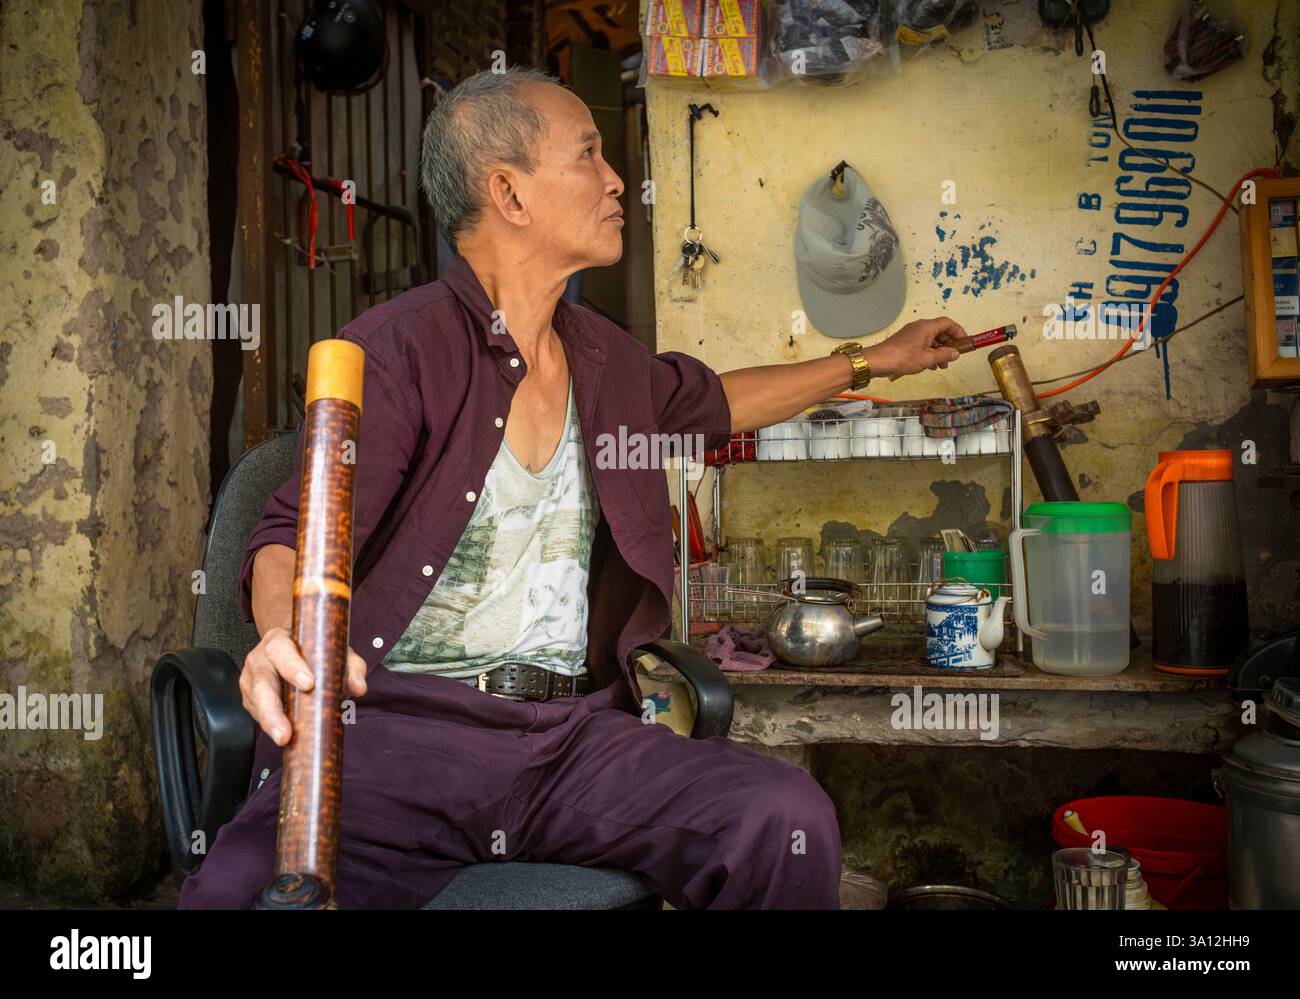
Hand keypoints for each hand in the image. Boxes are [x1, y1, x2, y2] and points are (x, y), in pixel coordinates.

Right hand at [239, 626, 368, 746]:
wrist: (295, 648)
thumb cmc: (314, 650)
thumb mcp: (336, 652)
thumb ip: (351, 667)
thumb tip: (359, 687)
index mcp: (280, 640)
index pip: (280, 650)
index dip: (292, 667)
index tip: (308, 684)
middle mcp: (260, 659)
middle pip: (261, 685)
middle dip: (272, 711)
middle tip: (285, 732)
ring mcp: (252, 680)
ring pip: (256, 703)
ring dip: (270, 723)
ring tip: (284, 738)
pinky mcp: (251, 699)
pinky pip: (257, 714)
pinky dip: (269, 725)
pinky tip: (282, 733)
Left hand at [864, 317, 964, 377]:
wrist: (878, 361)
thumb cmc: (902, 358)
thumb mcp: (927, 358)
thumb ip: (944, 355)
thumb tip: (955, 353)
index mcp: (926, 327)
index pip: (948, 323)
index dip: (958, 332)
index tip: (964, 342)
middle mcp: (920, 327)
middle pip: (940, 332)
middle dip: (948, 345)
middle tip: (952, 358)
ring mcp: (912, 334)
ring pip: (931, 340)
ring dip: (939, 351)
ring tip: (942, 366)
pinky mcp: (906, 342)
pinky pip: (922, 344)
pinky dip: (929, 353)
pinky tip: (930, 365)